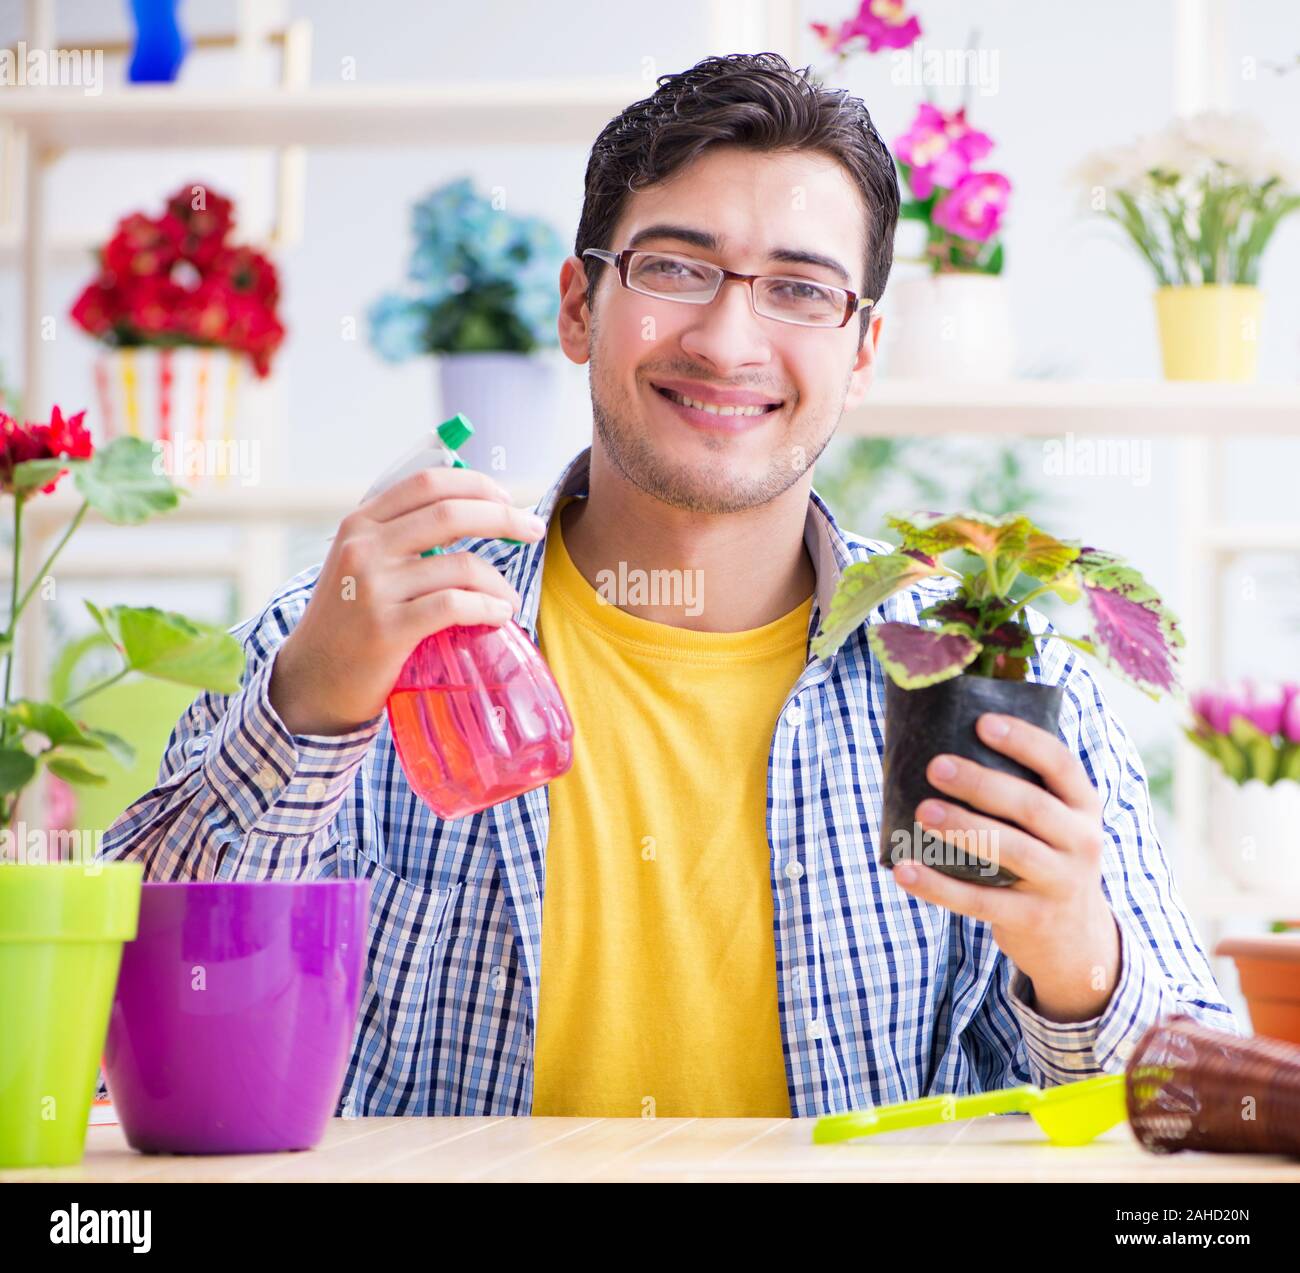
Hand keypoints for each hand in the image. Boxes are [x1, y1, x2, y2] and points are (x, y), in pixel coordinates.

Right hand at [269, 467, 545, 735]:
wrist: (311, 681)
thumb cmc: (348, 621)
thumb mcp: (361, 564)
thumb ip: (403, 536)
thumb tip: (471, 509)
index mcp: (360, 524)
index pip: (427, 483)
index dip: (475, 484)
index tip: (506, 497)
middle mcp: (364, 549)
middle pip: (451, 513)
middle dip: (504, 517)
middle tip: (534, 530)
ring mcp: (373, 589)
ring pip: (460, 566)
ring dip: (500, 582)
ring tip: (511, 600)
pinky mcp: (386, 630)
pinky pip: (455, 607)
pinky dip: (488, 609)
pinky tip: (499, 616)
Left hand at [892, 711, 1121, 1023]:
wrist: (1074, 936)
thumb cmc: (1045, 856)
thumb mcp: (1054, 822)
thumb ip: (1020, 788)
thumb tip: (942, 742)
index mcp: (1083, 805)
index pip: (1060, 764)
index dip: (1023, 741)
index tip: (982, 723)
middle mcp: (1081, 842)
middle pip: (1031, 806)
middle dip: (982, 784)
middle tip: (936, 766)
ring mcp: (1060, 883)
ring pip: (1011, 851)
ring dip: (963, 828)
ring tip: (923, 811)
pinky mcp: (1032, 918)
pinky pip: (980, 901)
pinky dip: (938, 886)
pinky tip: (904, 870)